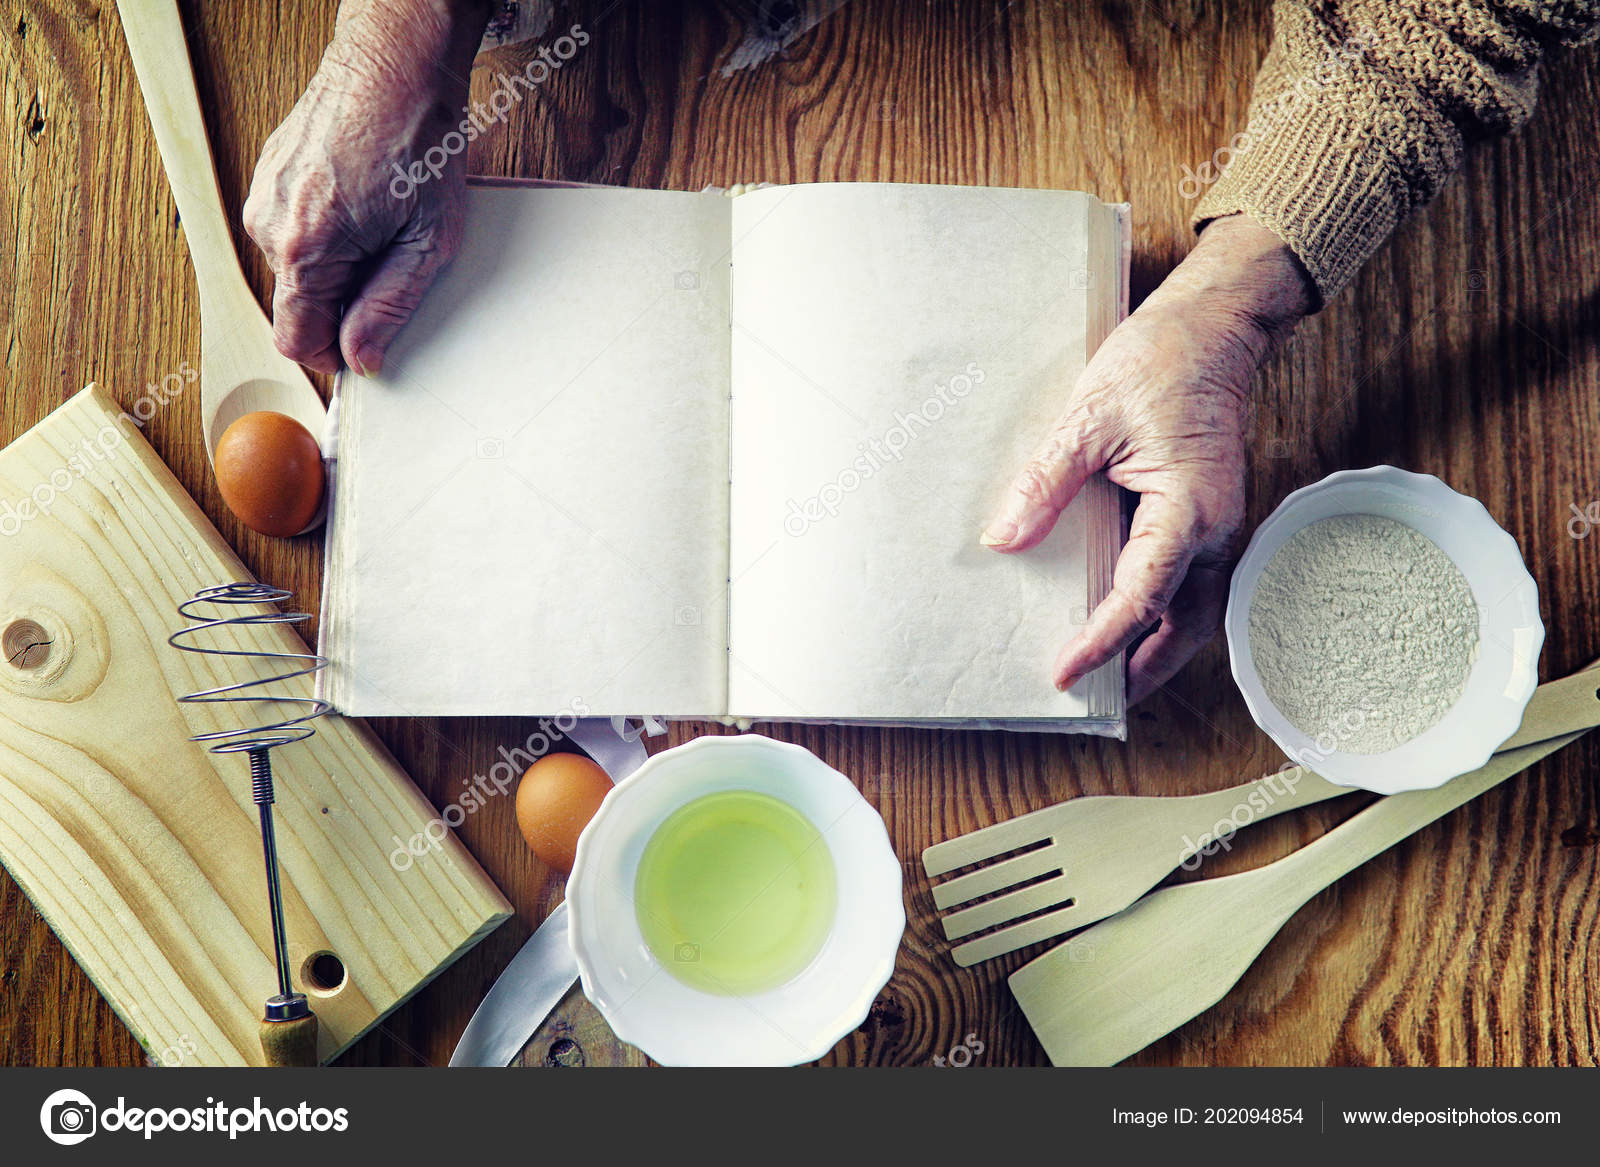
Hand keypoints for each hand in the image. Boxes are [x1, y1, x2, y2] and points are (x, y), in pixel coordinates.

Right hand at [242, 0, 489, 375]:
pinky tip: (363, 204)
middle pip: (299, 304)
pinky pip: (293, 231)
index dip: (335, 354)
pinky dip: (327, 233)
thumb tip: (364, 356)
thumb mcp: (427, 241)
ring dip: (338, 264)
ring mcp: (263, 196)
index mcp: (306, 248)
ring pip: (297, 268)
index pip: (298, 340)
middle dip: (344, 302)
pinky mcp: (268, 178)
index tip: (364, 348)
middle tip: (392, 263)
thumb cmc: (418, 140)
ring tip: (382, 224)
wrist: (395, 65)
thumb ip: (391, 306)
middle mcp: (269, 223)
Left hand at [981, 214, 1314, 703]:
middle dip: (1143, 668)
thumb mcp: (1088, 418)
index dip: (1101, 642)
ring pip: (1195, 609)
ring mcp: (1217, 524)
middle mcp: (1214, 529)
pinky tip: (1129, 621)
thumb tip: (1005, 540)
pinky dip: (1164, 612)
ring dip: (1158, 647)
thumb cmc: (1159, 362)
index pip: (1142, 599)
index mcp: (1188, 511)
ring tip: (1112, 677)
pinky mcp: (1207, 515)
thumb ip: (1047, 483)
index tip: (1064, 673)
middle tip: (1095, 700)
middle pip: (1184, 625)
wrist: (1212, 328)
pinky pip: (1190, 580)